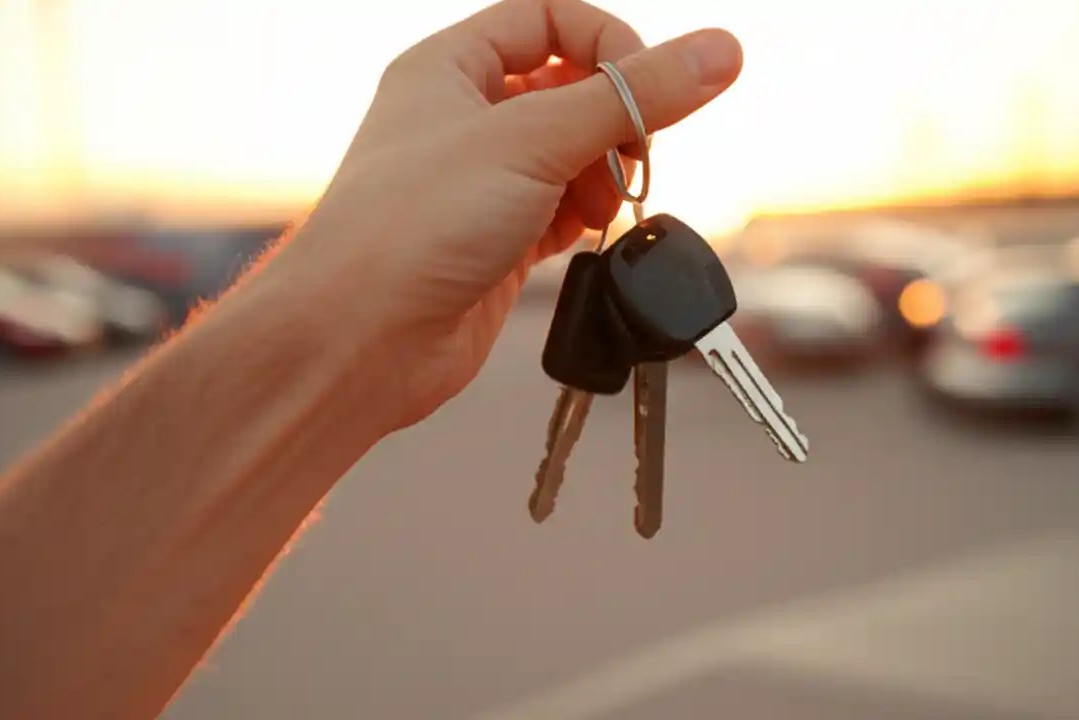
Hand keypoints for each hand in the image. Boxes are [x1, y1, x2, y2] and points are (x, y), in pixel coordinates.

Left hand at [276, 0, 742, 430]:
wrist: (361, 340)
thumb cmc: (410, 228)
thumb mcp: (535, 139)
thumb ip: (634, 96)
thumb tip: (718, 51)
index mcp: (449, 68)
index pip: (547, 19)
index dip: (606, 43)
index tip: (646, 84)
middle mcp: (462, 121)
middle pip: (568, 91)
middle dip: (613, 121)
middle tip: (633, 153)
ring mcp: (480, 187)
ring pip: (571, 158)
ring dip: (604, 177)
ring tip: (603, 204)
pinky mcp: (496, 244)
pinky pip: (562, 213)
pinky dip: (586, 219)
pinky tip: (586, 233)